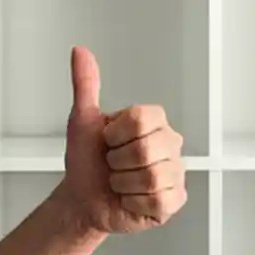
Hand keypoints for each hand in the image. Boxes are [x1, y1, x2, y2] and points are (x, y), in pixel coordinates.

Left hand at [50, 46, 186, 235]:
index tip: (108, 140)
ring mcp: (175, 172)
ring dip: (124, 184)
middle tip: (113, 164)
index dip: (115, 134)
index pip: (141, 119)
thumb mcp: (82, 120)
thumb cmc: (86, 161)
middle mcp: (169, 144)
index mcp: (152, 121)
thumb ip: (85, 84)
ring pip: (151, 177)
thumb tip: (80, 52)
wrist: (84, 199)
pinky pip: (158, 200)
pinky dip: (135, 202)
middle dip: (117, 161)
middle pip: (145, 149)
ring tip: (121, 181)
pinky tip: (131, 197)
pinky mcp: (174, 199)